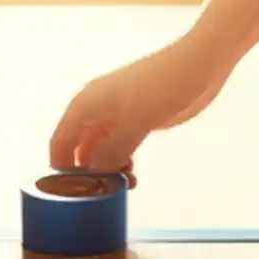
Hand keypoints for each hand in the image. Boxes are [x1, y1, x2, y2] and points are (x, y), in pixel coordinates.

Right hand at [49, 30, 231, 179]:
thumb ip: (113, 151)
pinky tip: (132, 175)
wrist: (198, 64)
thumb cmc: (163, 85)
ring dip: (107, 169)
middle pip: (78, 148)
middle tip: (102, 194)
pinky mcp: (137, 119)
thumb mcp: (135, 121)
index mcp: (86, 104)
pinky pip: (120, 146)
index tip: (70, 194)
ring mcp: (117, 114)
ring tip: (123, 185)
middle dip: (87, 172)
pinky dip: (121, 162)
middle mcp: (96, 109)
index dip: (60, 168)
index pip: (60, 141)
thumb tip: (96, 175)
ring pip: (100, 149)